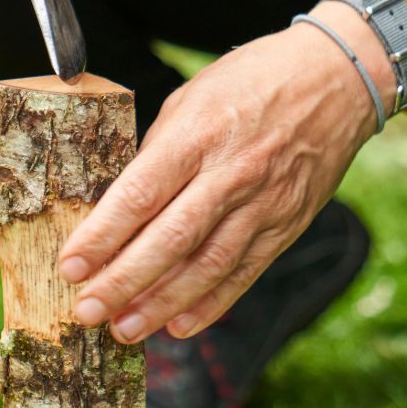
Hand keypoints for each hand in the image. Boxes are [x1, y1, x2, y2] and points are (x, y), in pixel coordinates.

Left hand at [57, 20, 386, 341]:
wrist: (336, 79)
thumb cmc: (255, 80)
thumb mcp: (193, 98)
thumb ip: (159, 151)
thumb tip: (121, 204)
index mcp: (199, 134)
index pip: (141, 194)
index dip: (103, 236)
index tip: (70, 266)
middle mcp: (232, 173)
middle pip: (171, 239)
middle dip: (123, 281)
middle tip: (87, 311)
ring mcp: (264, 203)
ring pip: (208, 265)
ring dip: (162, 303)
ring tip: (126, 328)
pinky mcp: (287, 224)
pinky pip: (245, 272)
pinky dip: (211, 303)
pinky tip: (180, 325)